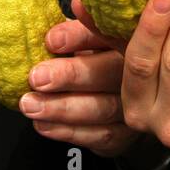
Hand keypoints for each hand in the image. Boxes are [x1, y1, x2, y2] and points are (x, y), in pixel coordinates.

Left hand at [20, 0, 140, 157]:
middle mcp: (138, 73)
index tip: (51, 40)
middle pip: (109, 73)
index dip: (79, 37)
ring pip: (102, 108)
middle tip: (37, 77)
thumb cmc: (97, 59)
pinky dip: (69, 132)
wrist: (122, 97)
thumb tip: (50, 34)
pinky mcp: (127, 135)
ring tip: (31, 104)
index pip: (108, 35)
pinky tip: (43, 125)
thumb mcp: (88, 40)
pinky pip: (100, 136)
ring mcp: (136, 107)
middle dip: (70, 75)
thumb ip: (74, 33)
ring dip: (62, 108)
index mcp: (129, 40)